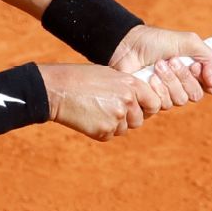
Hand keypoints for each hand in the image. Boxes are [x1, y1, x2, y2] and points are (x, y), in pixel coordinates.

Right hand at [37, 63, 161, 140]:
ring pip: (123, 129)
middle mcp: (127, 102)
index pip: (154, 104)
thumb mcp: (109, 75)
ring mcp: (116, 118)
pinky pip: (109, 135)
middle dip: (127, 118)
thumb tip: (139, 100)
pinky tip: (88, 117)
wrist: (57, 89)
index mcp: (132, 85)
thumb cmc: (81, 78)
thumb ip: (127, 88)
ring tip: (95, 110)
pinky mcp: (104, 131)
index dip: (147, 108)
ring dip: (113, 124)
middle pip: (138, 120)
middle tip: (109, 108)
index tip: (139, 108)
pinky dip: (100, 130)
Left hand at [107, 25, 211, 108]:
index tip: (195, 66)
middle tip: (171, 61)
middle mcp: (181, 86)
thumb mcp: (188, 41)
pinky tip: (149, 77)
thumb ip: (209, 57)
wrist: (128, 45)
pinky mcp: (151, 102)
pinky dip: (157, 88)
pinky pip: (163, 105)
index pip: (210, 87)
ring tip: (157, 65)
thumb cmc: (156, 42)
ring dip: (169, 80)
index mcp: (192, 72)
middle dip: (183, 76)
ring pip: (179, 100)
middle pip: (195, 95)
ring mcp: (166, 95)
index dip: (206, 79)